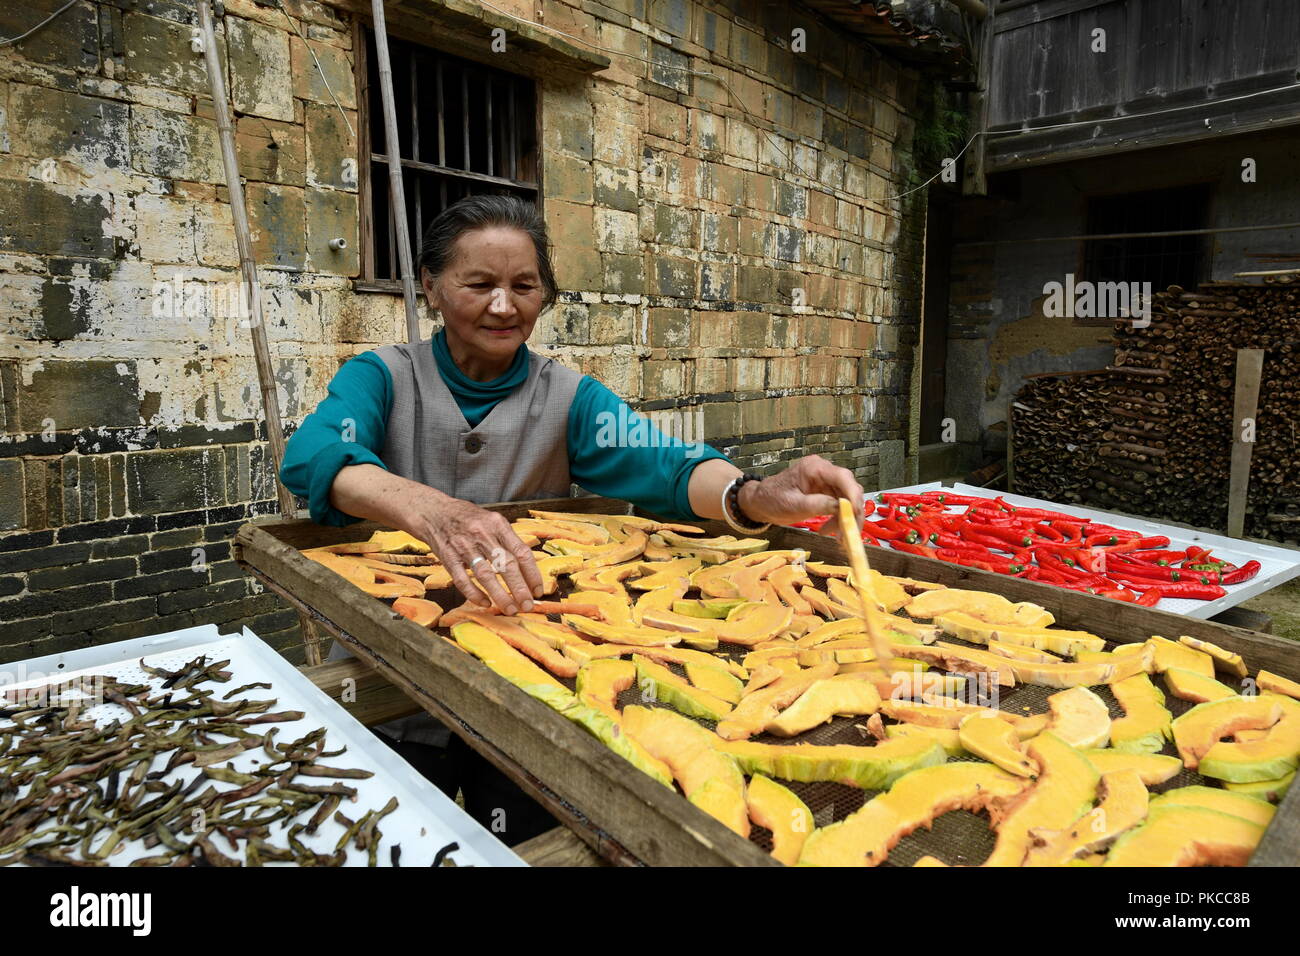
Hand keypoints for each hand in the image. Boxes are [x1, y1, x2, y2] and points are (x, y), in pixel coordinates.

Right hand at [408, 491, 542, 613]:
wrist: (434, 512)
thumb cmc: (468, 519)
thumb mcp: (492, 521)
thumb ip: (508, 541)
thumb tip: (528, 568)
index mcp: (498, 524)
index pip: (521, 552)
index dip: (532, 574)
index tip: (538, 590)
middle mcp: (482, 534)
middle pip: (506, 565)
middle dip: (520, 589)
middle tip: (527, 606)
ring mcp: (464, 546)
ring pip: (486, 575)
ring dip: (500, 595)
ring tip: (510, 609)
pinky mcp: (447, 556)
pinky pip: (462, 580)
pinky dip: (474, 594)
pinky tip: (485, 603)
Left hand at [736, 455, 864, 535]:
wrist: (761, 502)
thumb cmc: (772, 500)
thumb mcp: (793, 505)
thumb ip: (817, 504)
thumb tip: (841, 507)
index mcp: (814, 468)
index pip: (842, 477)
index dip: (853, 494)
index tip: (855, 513)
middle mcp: (824, 471)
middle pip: (849, 489)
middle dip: (852, 512)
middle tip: (849, 533)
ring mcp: (826, 482)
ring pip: (848, 500)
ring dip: (846, 519)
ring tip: (838, 537)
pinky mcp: (826, 492)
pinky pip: (840, 506)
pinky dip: (839, 519)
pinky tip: (828, 530)